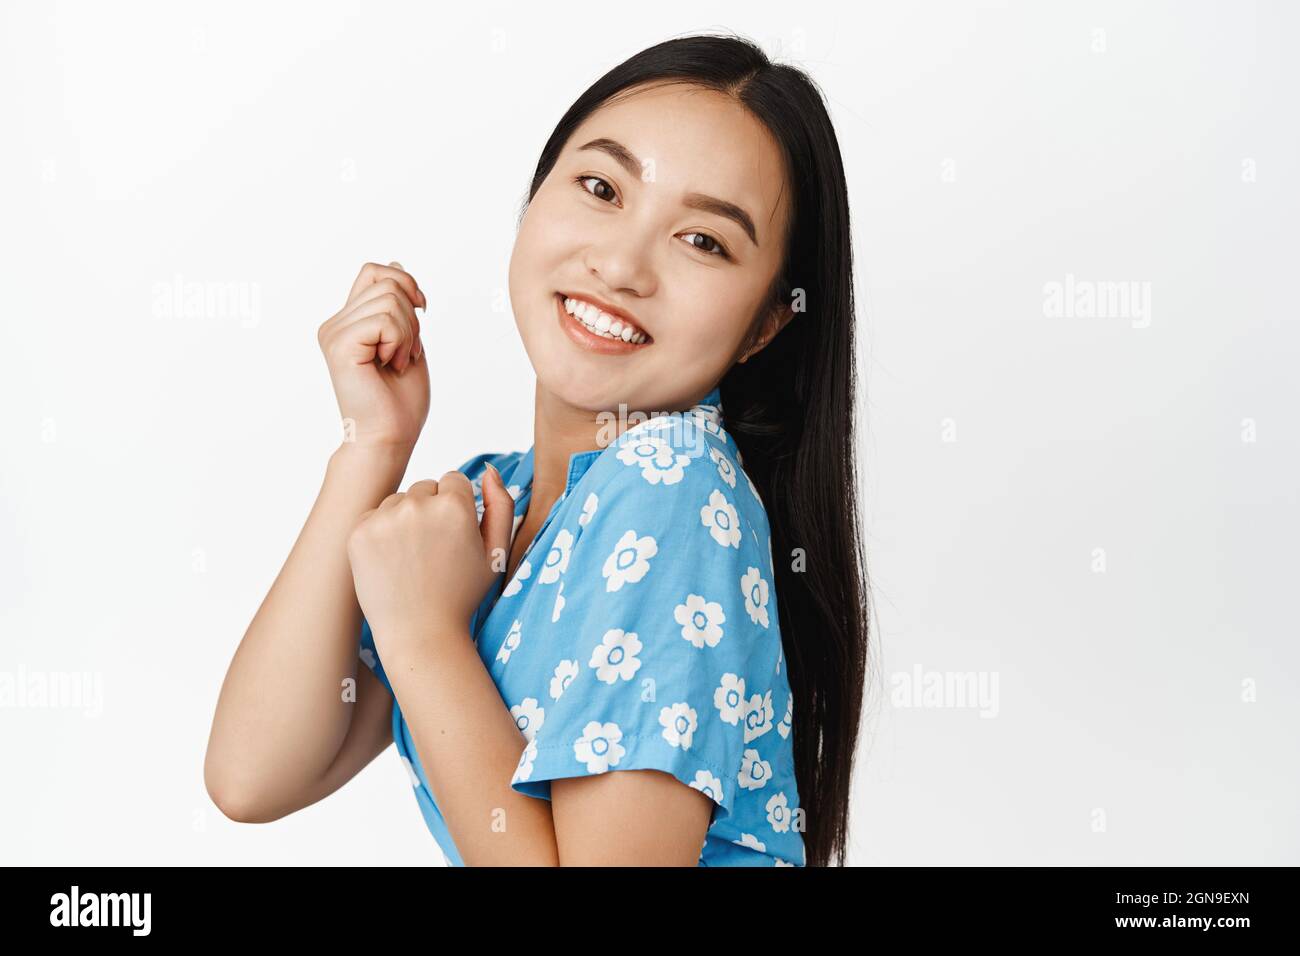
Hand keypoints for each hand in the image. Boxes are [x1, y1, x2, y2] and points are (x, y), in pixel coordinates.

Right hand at [318, 261, 430, 449]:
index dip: (406, 284)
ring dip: (408, 334)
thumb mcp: (407, 340)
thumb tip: (397, 265)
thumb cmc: (400, 401)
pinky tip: (390, 366)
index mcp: (348, 321)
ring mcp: (334, 333)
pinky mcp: (340, 345)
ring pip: (390, 299)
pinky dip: (400, 343)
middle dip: (412, 318)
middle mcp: (335, 324)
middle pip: (388, 282)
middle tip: (404, 354)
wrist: (390, 437)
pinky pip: (386, 320)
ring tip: (396, 363)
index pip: (376, 272)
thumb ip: (400, 306)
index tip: (421, 312)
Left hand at [346, 461, 515, 658]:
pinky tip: (392, 561)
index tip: (453, 537)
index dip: (457, 509)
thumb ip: (501, 503)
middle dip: (430, 510)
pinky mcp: (359, 532)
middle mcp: (418, 505)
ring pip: (398, 500)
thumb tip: (489, 468)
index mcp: (454, 507)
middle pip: (424, 487)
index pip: (453, 480)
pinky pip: (373, 515)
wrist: (419, 633)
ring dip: (404, 519)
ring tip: (412, 558)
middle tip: (433, 552)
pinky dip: (381, 532)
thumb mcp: (496, 552)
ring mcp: (384, 518)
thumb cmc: (462, 595)